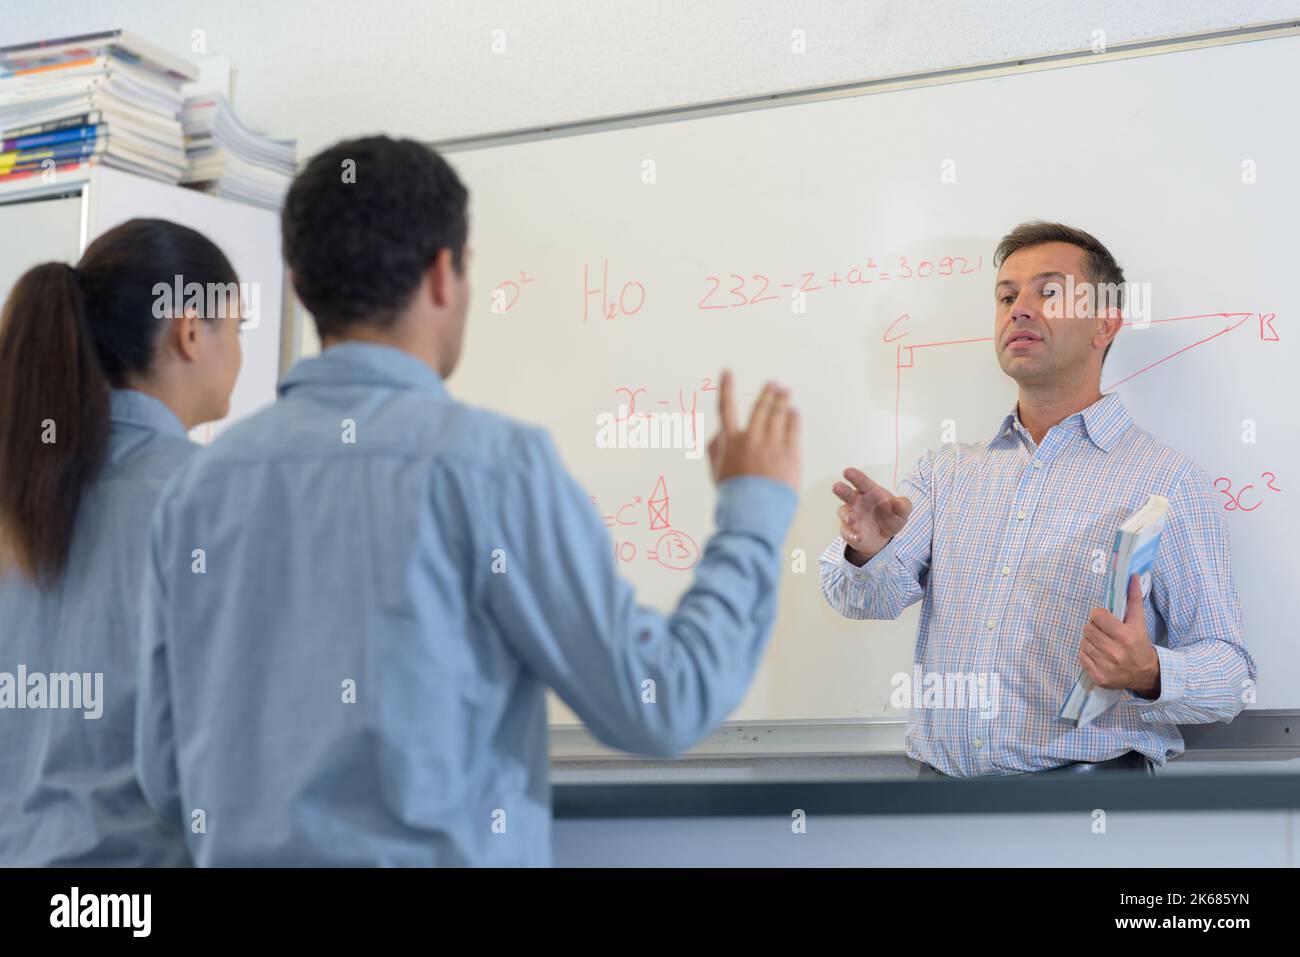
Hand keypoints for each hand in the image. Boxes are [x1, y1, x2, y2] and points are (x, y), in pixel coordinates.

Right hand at [707, 370, 799, 490]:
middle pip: (760, 408)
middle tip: (773, 384)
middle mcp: (752, 438)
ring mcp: (772, 444)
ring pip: (778, 415)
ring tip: (785, 392)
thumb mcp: (716, 472)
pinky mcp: (790, 453)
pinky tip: (794, 412)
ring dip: (782, 400)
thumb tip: (718, 433)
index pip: (726, 409)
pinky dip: (793, 418)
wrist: (755, 511)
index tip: (726, 372)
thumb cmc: (733, 495)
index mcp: (731, 442)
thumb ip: (714, 449)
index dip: (726, 388)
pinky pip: (792, 429)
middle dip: (767, 394)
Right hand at [832, 467, 911, 563]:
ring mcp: (851, 515)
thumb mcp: (903, 511)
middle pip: (847, 494)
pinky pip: (846, 531)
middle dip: (841, 490)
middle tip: (837, 487)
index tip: (847, 471)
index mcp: (870, 492)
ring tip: (852, 519)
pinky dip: (850, 534)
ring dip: (846, 515)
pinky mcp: (848, 530)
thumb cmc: (891, 517)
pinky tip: (858, 537)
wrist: (885, 537)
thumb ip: (903, 505)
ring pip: (843, 512)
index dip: (855, 477)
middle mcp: (857, 502)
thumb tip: (898, 503)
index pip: (862, 482)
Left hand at [1079, 574, 1160, 697]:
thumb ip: (1134, 598)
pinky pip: (1081, 657)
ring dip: (1090, 640)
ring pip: (1083, 642)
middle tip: (1104, 632)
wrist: (1145, 673)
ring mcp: (1106, 666)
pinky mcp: (1099, 677)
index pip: (1097, 616)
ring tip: (1103, 643)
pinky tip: (1099, 654)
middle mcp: (1115, 652)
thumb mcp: (1138, 621)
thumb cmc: (1140, 643)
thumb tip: (1132, 576)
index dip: (1099, 615)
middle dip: (1094, 627)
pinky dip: (1087, 654)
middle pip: (1087, 629)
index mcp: (1125, 636)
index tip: (1105, 619)